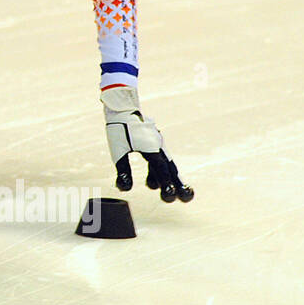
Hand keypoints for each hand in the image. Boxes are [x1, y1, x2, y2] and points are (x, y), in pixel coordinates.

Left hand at [101, 86, 193, 202]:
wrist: (122, 107)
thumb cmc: (119, 129)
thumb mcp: (118, 152)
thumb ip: (123, 170)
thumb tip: (126, 188)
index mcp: (152, 148)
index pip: (163, 170)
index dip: (168, 184)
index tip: (171, 196)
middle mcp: (158, 146)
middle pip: (171, 168)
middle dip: (177, 184)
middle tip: (186, 197)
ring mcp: (157, 143)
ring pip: (166, 164)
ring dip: (166, 178)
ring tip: (163, 191)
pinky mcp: (153, 141)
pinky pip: (160, 158)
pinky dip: (158, 170)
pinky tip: (152, 181)